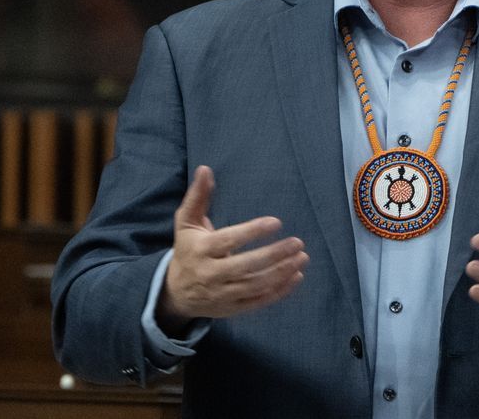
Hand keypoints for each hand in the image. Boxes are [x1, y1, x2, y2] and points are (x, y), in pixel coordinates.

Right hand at [157, 165, 308, 331]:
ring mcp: (222, 294)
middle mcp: (211, 274)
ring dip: (282, 272)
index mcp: (201, 250)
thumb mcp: (186, 222)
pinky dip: (280, 291)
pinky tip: (296, 276)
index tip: (277, 222)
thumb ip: (197, 197)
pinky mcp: (232, 308)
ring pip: (256, 285)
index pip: (229, 241)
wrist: (176, 293)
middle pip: (246, 266)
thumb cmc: (188, 249)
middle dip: (274, 255)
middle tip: (298, 243)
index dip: (252, 232)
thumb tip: (205, 169)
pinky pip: (259, 301)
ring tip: (302, 257)